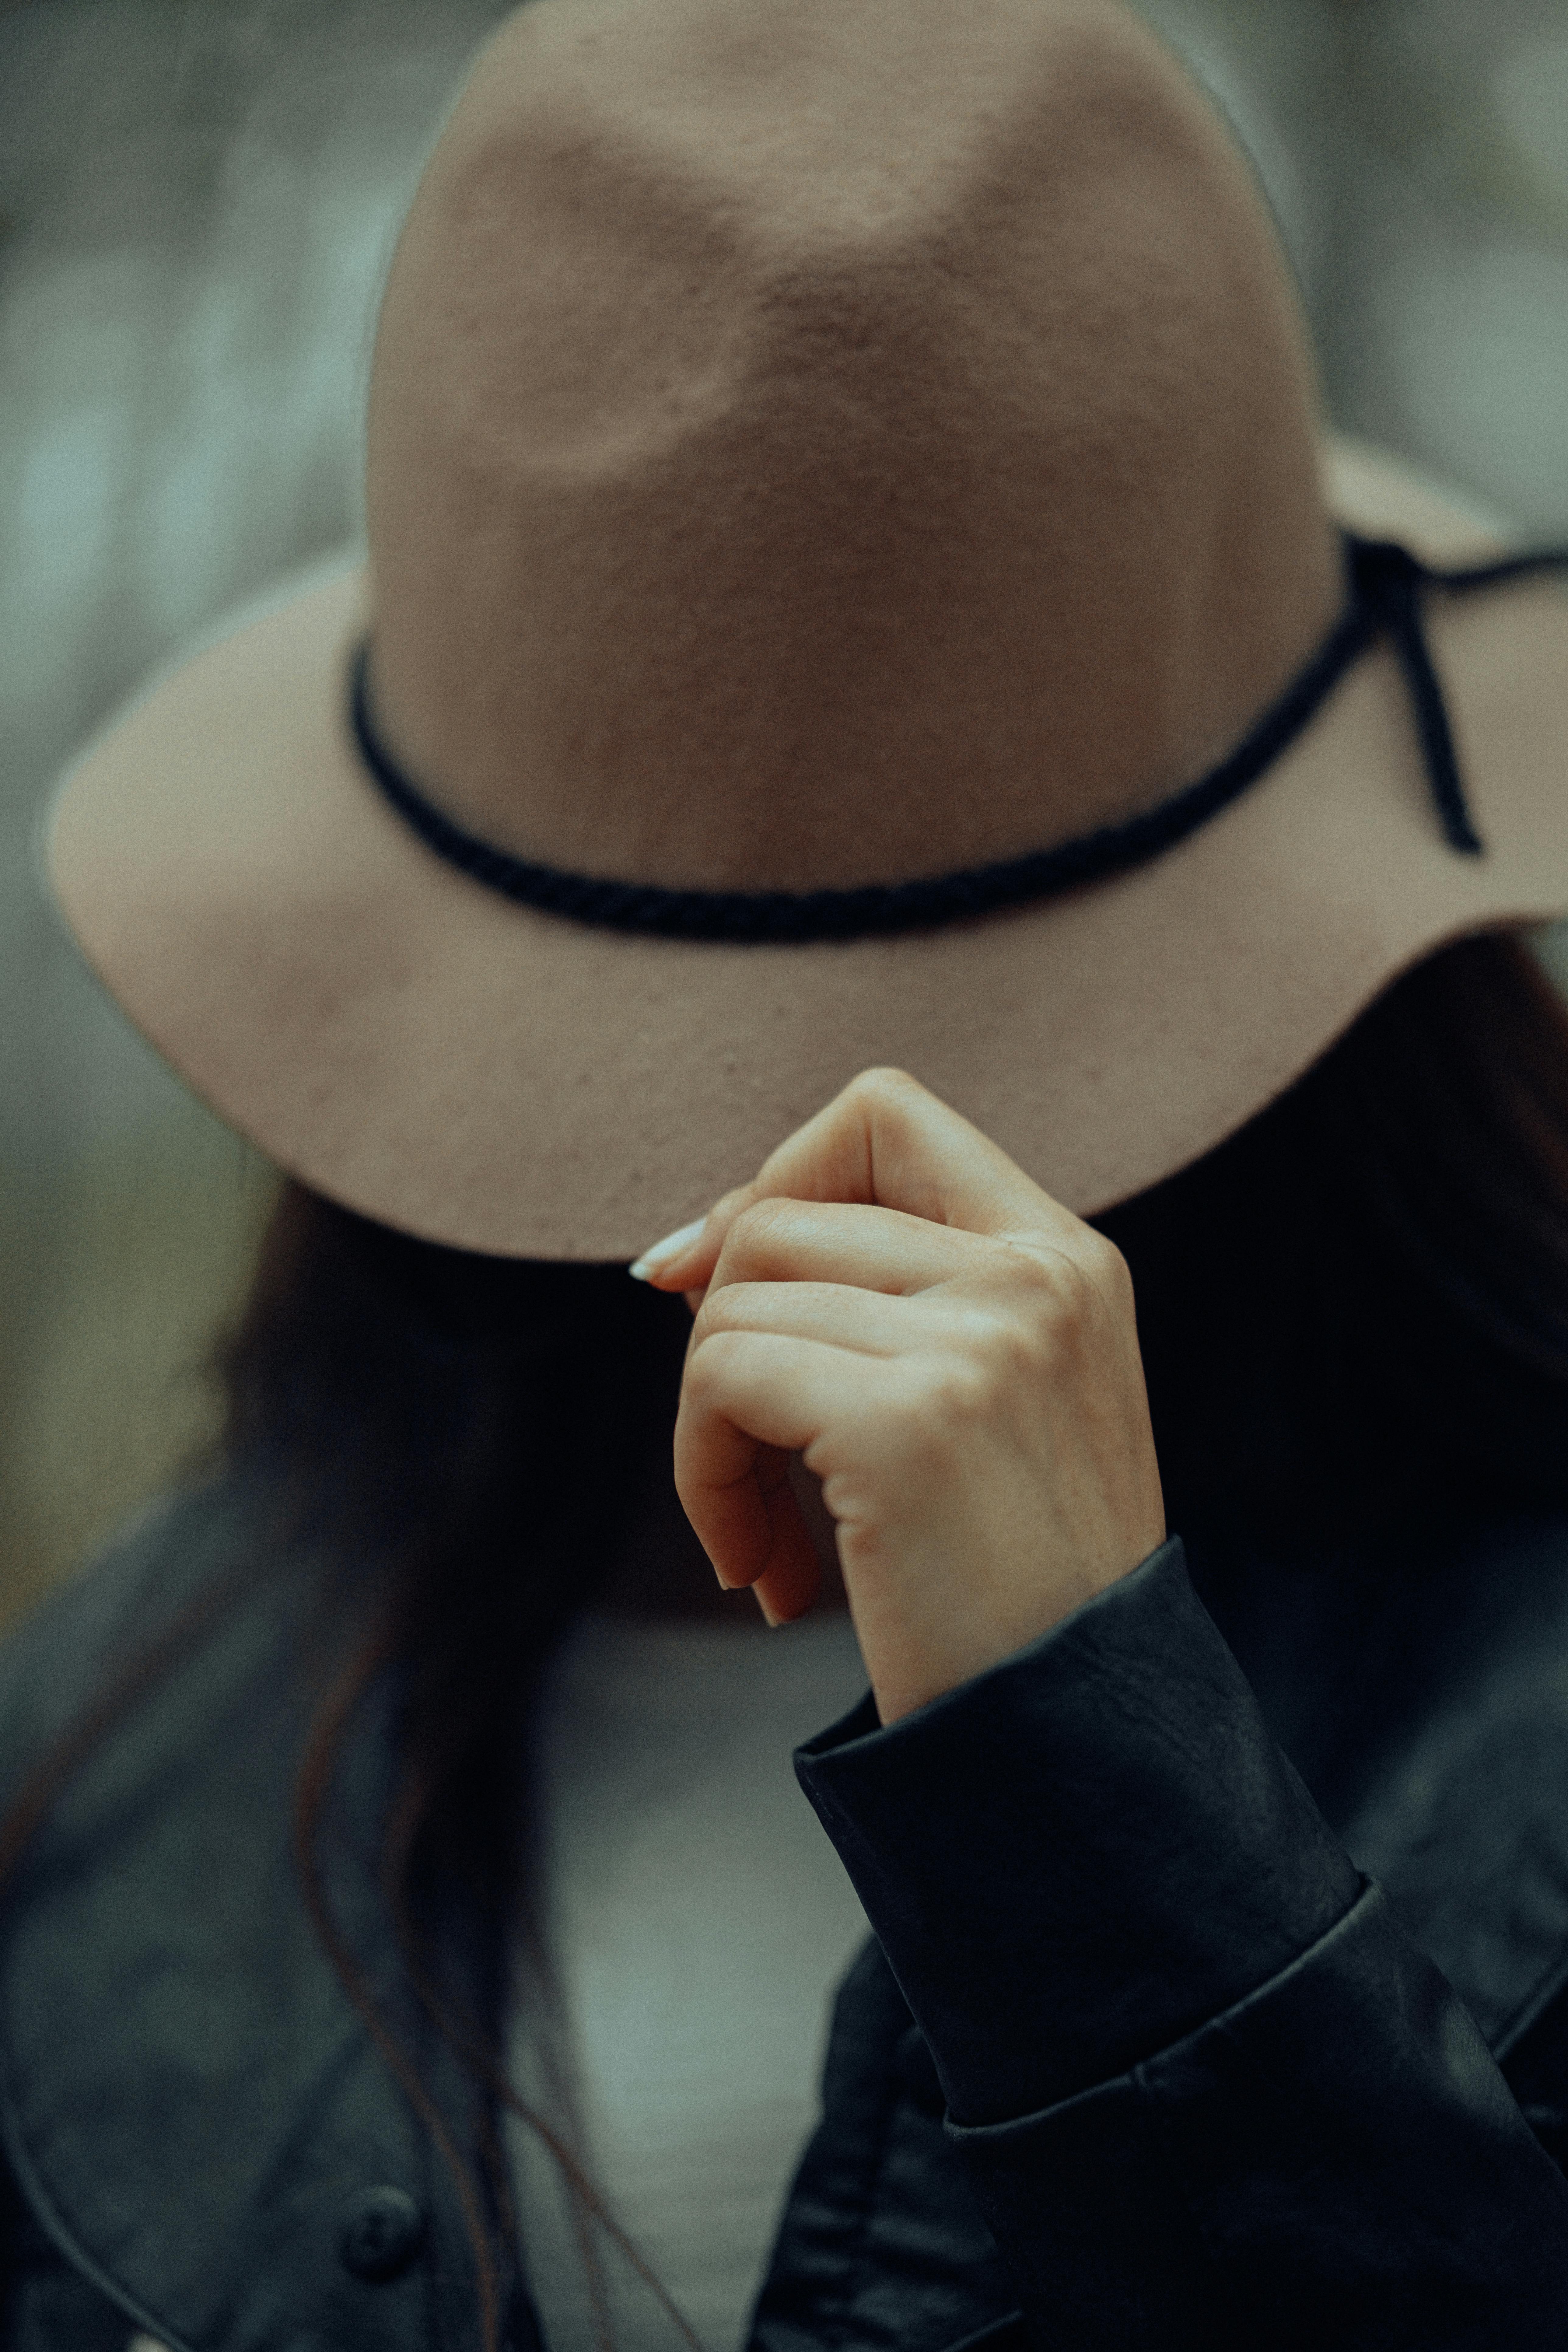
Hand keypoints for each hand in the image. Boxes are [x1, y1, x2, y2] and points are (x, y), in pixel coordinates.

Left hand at [632, 1069, 1164, 1721]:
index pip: (883, 1113)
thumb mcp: (991, 1406)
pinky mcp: (909, 1421)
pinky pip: (720, 1382)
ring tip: (763, 1540)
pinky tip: (767, 1576)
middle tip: (752, 1472)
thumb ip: (885, 1303)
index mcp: (1064, 1258)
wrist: (1083, 1747)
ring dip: (708, 1433)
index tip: (717, 1284)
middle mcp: (1034, 1275)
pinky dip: (703, 1482)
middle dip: (722, 1342)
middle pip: (777, 1216)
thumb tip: (691, 1251)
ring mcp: (980, 1341)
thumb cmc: (1015, 1590)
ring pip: (730, 1304)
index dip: (776, 1179)